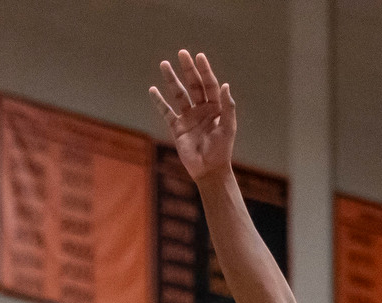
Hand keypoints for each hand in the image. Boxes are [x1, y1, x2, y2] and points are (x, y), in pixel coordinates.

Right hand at [153, 50, 235, 182]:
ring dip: (171, 80)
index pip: (210, 84)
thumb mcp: (228, 128)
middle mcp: (202, 109)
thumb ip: (228, 107)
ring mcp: (188, 117)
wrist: (209, 170)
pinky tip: (153, 90)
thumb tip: (225, 85)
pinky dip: (159, 102)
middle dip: (188, 69)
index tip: (199, 57)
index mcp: (215, 107)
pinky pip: (166, 112)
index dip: (205, 70)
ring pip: (179, 94)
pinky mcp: (177, 128)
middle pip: (193, 84)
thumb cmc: (222, 150)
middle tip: (182, 53)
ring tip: (164, 64)